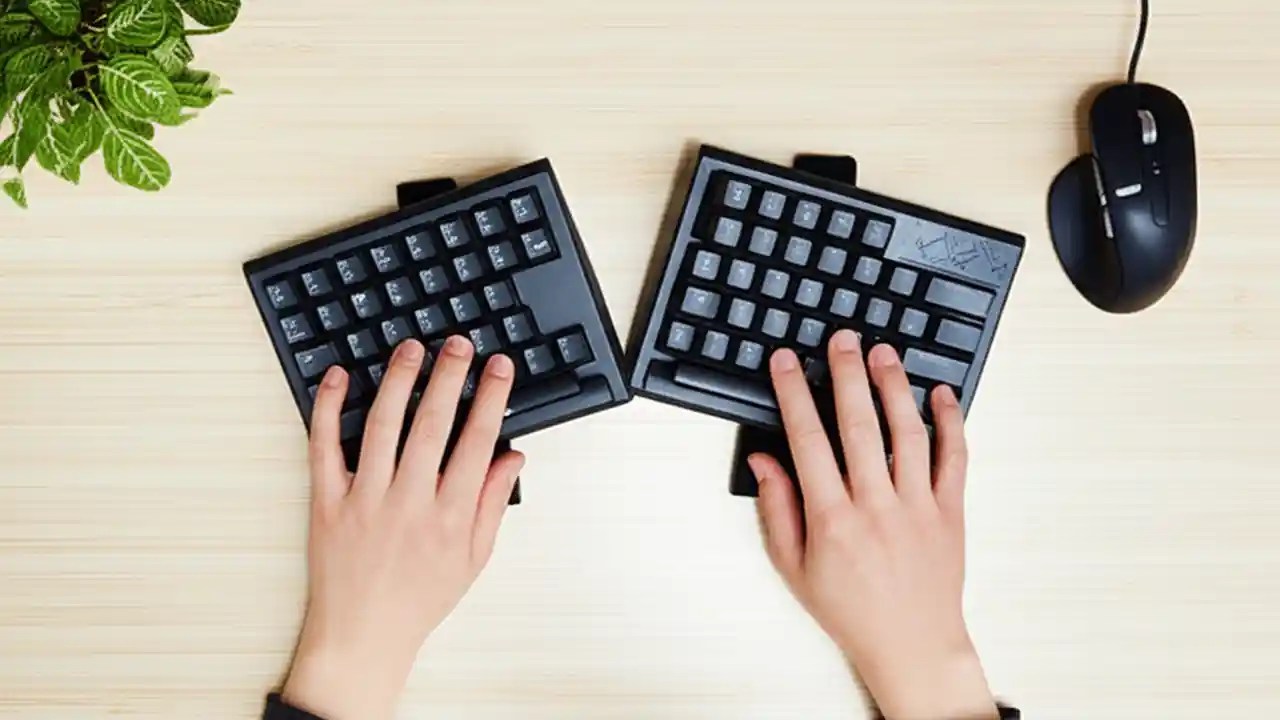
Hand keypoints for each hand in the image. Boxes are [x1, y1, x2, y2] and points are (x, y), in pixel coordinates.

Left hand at [281, 337, 524, 719]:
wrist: (363, 635)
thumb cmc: (418, 600)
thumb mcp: (473, 559)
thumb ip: (492, 504)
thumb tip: (511, 458)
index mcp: (450, 516)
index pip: (476, 441)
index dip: (491, 398)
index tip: (499, 368)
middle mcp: (409, 503)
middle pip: (432, 424)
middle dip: (449, 376)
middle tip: (458, 344)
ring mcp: (365, 500)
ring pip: (382, 426)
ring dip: (399, 381)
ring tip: (410, 350)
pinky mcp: (326, 502)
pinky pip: (324, 447)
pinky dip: (328, 408)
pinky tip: (339, 378)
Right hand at [749, 329, 996, 719]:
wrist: (912, 645)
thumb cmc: (851, 610)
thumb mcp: (794, 566)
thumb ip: (778, 509)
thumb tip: (764, 461)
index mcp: (832, 520)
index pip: (808, 441)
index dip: (793, 395)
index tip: (786, 363)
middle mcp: (876, 507)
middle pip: (859, 425)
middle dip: (847, 375)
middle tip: (842, 340)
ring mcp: (917, 507)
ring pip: (907, 433)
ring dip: (894, 388)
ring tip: (884, 353)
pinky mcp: (950, 512)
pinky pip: (954, 458)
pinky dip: (951, 422)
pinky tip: (942, 394)